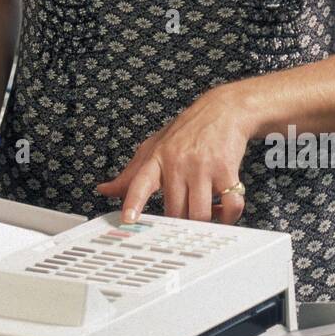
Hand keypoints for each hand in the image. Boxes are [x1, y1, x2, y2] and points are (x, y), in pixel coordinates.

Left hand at [94, 88, 249, 223]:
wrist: (223, 109)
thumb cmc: (187, 131)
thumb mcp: (154, 146)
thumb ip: (130, 174)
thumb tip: (104, 189)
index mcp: (157, 158)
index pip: (139, 182)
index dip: (133, 202)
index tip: (128, 219)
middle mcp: (178, 163)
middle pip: (174, 210)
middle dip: (178, 225)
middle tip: (181, 226)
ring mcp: (202, 167)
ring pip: (199, 213)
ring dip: (203, 223)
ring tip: (204, 217)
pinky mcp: (227, 171)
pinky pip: (229, 204)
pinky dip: (228, 216)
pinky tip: (223, 211)